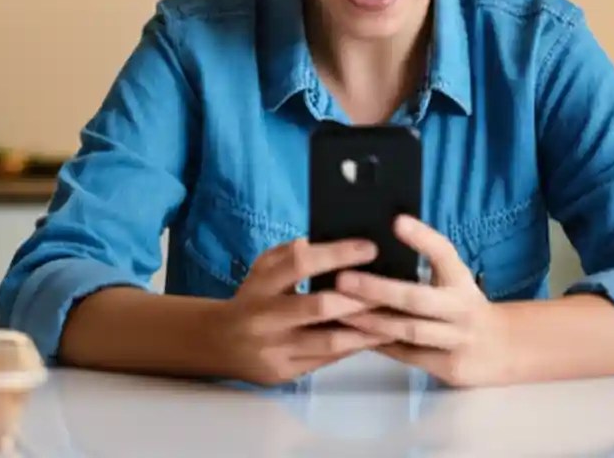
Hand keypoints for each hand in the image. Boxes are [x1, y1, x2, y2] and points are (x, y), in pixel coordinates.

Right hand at [207, 236, 393, 385]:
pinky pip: (328, 359)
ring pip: (330, 340)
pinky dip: (354, 347)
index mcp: (260, 285)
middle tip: (392, 287)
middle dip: (359, 297)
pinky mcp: (285, 372)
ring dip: (367, 329)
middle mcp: (265, 318)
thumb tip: (316, 241)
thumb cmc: (251, 300)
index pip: (299, 264)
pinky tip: (376, 337)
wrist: (218, 344)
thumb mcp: (260, 271)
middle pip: (319, 306)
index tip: (370, 248)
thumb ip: (286, 255)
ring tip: (395, 317)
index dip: (336, 254)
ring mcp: (275, 348)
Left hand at [334, 215, 513, 387]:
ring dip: (371, 321)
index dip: (422, 238)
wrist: (504, 348)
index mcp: (460, 280)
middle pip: (418, 297)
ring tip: (337, 310)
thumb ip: (425, 260)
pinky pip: (407, 355)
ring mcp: (457, 339)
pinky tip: (349, 335)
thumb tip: (384, 232)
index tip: (396, 222)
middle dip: (378, 289)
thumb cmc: (462, 305)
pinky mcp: (450, 366)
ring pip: (409, 330)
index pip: (445, 254)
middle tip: (343, 278)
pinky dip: (378, 345)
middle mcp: (461, 308)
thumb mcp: (452, 279)